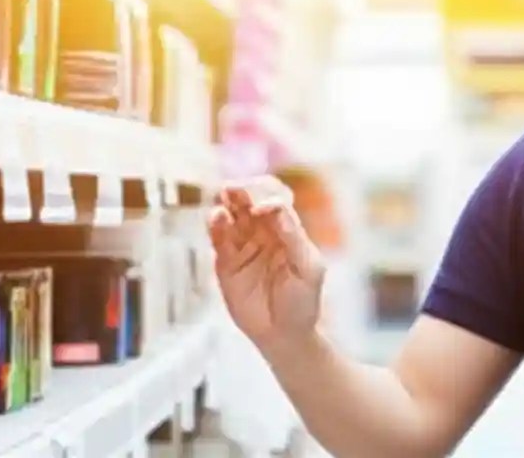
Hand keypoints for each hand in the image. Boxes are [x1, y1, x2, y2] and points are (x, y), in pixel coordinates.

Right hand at [208, 176, 325, 353]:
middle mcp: (264, 233)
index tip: (261, 208)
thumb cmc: (303, 301)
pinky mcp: (227, 263)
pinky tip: (215, 219)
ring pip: (231, 218)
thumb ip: (293, 237)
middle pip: (249, 203)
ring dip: (225, 205)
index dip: (266, 196)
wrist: (285, 335)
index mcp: (287, 230)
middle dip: (241, 192)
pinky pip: (219, 240)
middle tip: (231, 188)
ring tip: (221, 201)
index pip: (275, 201)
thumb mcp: (308, 268)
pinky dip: (216, 227)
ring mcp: (243, 246)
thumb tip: (276, 207)